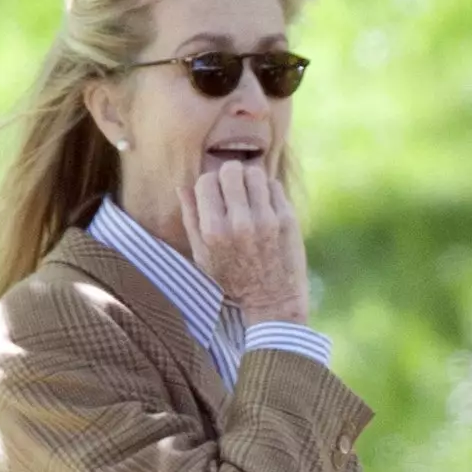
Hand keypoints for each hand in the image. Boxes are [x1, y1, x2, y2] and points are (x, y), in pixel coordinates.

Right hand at [178, 162, 308, 322]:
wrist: (272, 301)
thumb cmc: (233, 280)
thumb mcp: (202, 255)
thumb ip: (191, 218)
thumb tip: (183, 185)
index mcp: (213, 230)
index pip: (206, 180)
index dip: (209, 184)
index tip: (215, 195)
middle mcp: (240, 222)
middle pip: (231, 170)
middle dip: (229, 176)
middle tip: (234, 190)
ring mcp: (267, 219)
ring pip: (255, 173)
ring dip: (250, 180)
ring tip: (250, 196)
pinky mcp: (288, 220)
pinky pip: (275, 186)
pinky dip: (269, 191)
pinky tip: (266, 206)